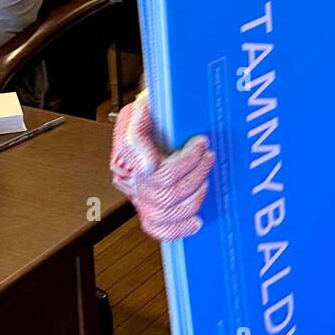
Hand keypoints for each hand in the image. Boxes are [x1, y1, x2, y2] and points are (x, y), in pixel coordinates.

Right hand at [110, 89, 213, 240]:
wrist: (155, 121)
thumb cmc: (153, 114)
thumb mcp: (145, 106)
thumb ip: (140, 126)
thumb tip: (146, 152)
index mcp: (127, 154)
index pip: (153, 169)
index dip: (182, 161)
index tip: (201, 143)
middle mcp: (131, 179)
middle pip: (163, 192)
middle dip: (193, 174)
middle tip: (207, 157)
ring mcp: (139, 197)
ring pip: (163, 211)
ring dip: (193, 196)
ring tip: (205, 179)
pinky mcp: (149, 210)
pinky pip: (159, 228)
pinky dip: (179, 228)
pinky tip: (196, 219)